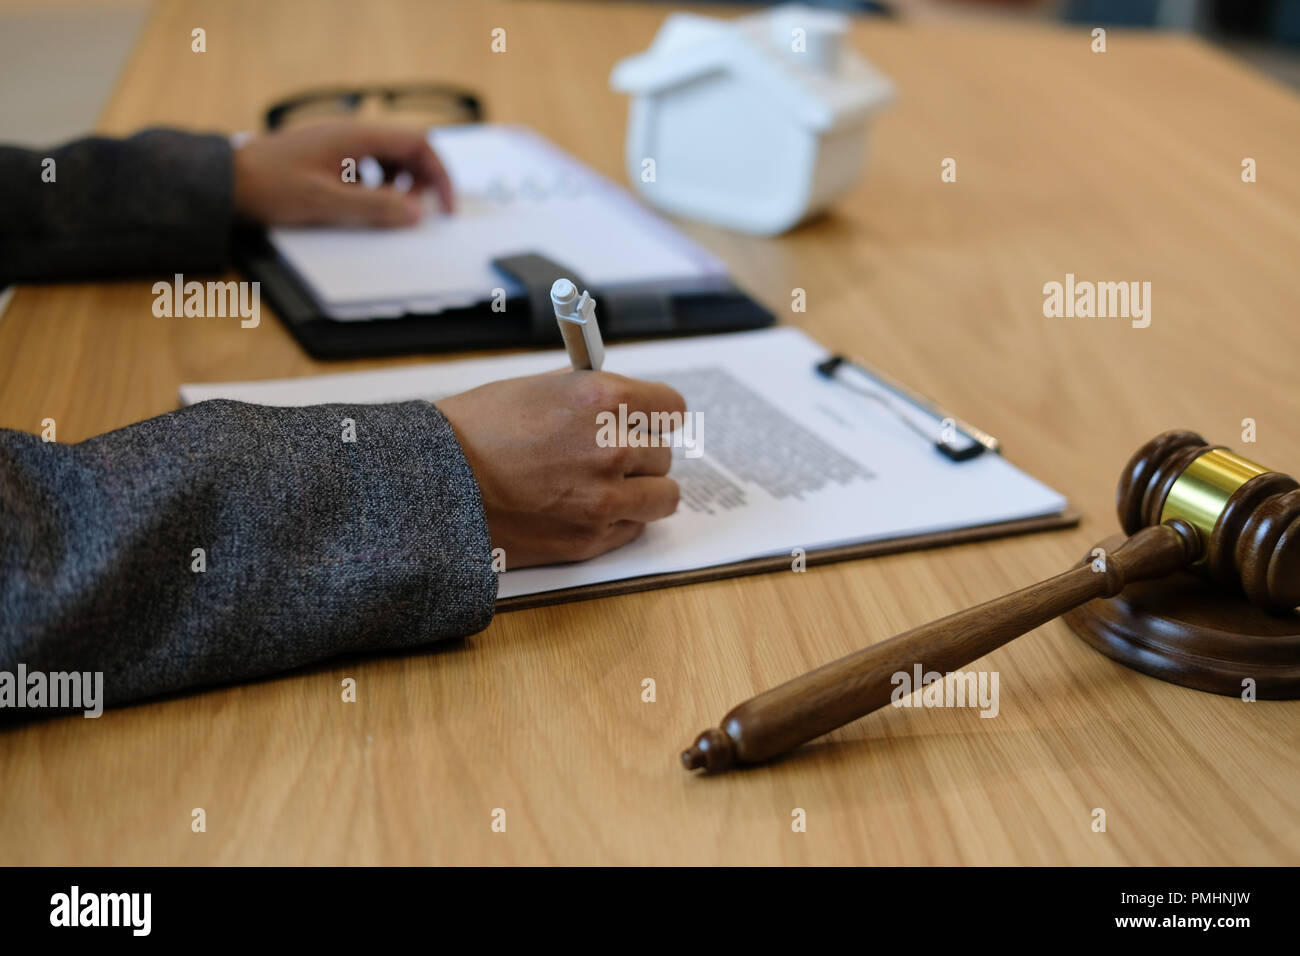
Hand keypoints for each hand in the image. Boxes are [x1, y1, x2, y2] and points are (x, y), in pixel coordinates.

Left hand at [232, 118, 453, 226]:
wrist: (227, 181)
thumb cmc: (270, 186)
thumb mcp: (327, 203)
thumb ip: (375, 207)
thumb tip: (416, 212)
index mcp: (356, 136)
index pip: (418, 144)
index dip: (440, 175)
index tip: (444, 207)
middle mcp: (351, 133)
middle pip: (407, 151)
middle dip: (420, 183)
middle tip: (414, 214)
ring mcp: (339, 143)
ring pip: (388, 160)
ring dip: (397, 186)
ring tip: (385, 212)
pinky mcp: (327, 156)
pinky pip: (366, 167)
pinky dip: (375, 186)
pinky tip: (358, 205)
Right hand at [436, 371, 687, 568]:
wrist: (436, 488)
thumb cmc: (476, 432)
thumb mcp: (537, 388)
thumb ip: (589, 395)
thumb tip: (620, 403)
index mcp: (603, 400)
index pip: (671, 407)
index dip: (658, 414)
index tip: (650, 420)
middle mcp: (614, 449)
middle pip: (663, 453)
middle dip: (641, 453)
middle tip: (610, 456)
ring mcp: (605, 499)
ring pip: (662, 496)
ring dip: (642, 491)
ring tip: (611, 487)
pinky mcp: (591, 539)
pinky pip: (634, 528)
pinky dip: (620, 520)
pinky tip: (588, 509)